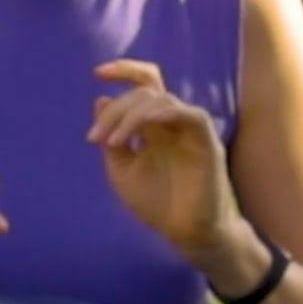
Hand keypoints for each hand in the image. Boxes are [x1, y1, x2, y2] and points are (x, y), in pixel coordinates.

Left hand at [89, 60, 234, 260]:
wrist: (186, 233)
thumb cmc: (158, 204)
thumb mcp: (122, 171)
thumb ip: (111, 139)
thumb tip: (98, 100)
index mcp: (154, 127)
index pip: (144, 86)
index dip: (124, 70)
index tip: (97, 73)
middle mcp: (173, 123)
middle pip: (146, 92)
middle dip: (116, 108)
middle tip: (95, 136)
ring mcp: (191, 130)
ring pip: (163, 100)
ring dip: (131, 115)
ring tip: (112, 142)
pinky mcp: (207, 142)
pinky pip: (190, 114)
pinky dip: (164, 114)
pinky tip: (143, 128)